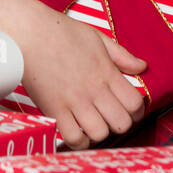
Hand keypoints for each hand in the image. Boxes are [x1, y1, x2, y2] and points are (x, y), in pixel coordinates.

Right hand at [8, 2, 148, 150]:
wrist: (28, 32)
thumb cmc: (61, 31)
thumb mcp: (97, 37)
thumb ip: (121, 55)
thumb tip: (143, 66)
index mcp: (107, 71)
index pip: (135, 103)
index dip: (136, 111)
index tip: (129, 110)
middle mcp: (93, 89)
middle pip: (122, 123)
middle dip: (120, 124)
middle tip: (111, 118)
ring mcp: (74, 101)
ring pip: (100, 133)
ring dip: (99, 132)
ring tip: (93, 124)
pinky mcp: (54, 109)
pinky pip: (73, 137)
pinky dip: (78, 140)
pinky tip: (77, 130)